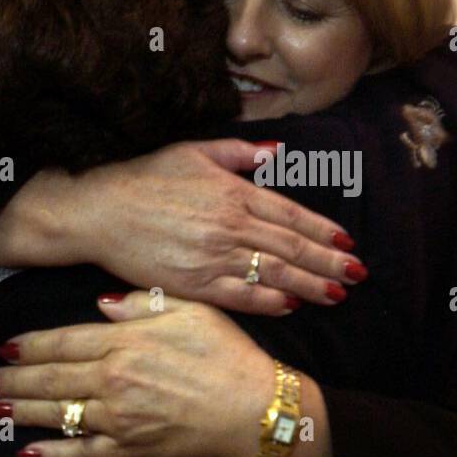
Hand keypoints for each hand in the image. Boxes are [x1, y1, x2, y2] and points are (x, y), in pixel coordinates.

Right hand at [0, 139, 363, 311]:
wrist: (99, 211)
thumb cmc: (144, 178)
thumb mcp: (194, 151)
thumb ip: (240, 152)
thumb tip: (277, 152)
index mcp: (233, 193)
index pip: (290, 214)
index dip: (323, 229)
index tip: (347, 241)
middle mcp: (230, 225)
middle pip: (291, 247)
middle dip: (329, 261)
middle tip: (358, 273)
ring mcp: (213, 257)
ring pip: (274, 273)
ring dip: (310, 284)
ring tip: (337, 293)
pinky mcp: (194, 283)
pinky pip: (241, 295)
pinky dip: (269, 300)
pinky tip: (291, 304)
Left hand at [0, 291, 275, 456]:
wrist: (254, 409)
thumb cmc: (229, 355)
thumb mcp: (192, 310)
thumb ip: (143, 304)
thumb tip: (102, 304)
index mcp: (126, 341)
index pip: (63, 341)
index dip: (29, 345)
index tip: (4, 347)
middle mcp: (114, 378)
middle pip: (50, 377)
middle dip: (12, 380)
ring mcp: (119, 417)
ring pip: (57, 413)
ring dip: (21, 412)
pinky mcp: (129, 450)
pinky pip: (81, 453)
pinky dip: (51, 453)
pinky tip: (26, 451)